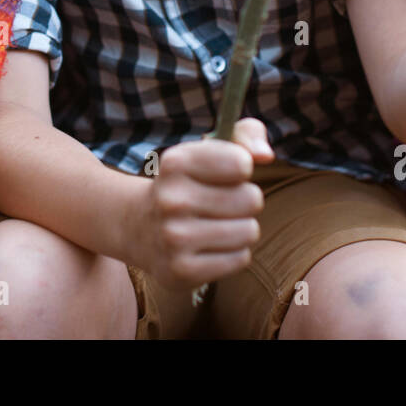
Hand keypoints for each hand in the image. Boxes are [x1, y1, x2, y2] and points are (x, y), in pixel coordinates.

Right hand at [125, 118, 272, 292]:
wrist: (139, 227)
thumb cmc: (189, 182)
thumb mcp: (210, 147)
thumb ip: (246, 135)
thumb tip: (265, 156)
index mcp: (175, 163)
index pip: (241, 164)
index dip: (241, 168)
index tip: (226, 172)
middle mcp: (171, 199)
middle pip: (251, 199)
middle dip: (245, 200)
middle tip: (221, 202)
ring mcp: (174, 238)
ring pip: (249, 231)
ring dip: (241, 228)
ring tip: (217, 225)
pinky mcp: (181, 270)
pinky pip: (241, 259)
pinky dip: (233, 253)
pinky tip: (210, 246)